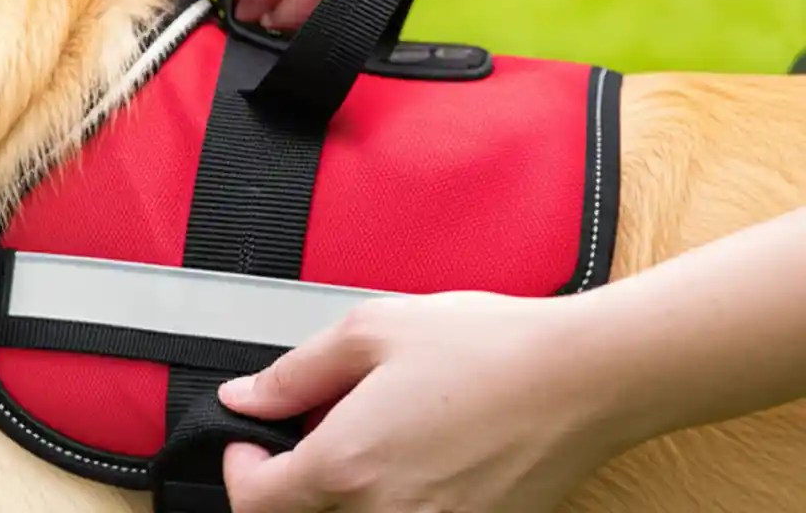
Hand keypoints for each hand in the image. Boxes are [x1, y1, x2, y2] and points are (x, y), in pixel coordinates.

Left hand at [217, 292, 629, 512]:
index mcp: (347, 463)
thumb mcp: (371, 331)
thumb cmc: (490, 347)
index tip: (251, 444)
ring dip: (349, 488)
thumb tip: (246, 398)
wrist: (585, 378)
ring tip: (381, 437)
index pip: (255, 503)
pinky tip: (421, 457)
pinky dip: (395, 498)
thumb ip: (294, 373)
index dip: (241, 470)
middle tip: (323, 429)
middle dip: (296, 479)